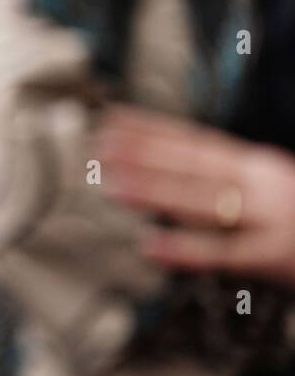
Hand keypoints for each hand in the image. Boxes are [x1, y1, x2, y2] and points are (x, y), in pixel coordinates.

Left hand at [96, 104, 294, 289]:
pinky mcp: (278, 256)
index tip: (111, 119)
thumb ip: (228, 180)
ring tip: (113, 185)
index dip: (152, 129)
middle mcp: (264, 183)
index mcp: (259, 164)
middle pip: (193, 165)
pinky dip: (187, 249)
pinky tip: (151, 247)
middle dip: (143, 154)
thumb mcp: (271, 188)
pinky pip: (225, 253)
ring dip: (156, 192)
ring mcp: (271, 217)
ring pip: (204, 201)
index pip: (195, 141)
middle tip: (97, 146)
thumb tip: (165, 174)